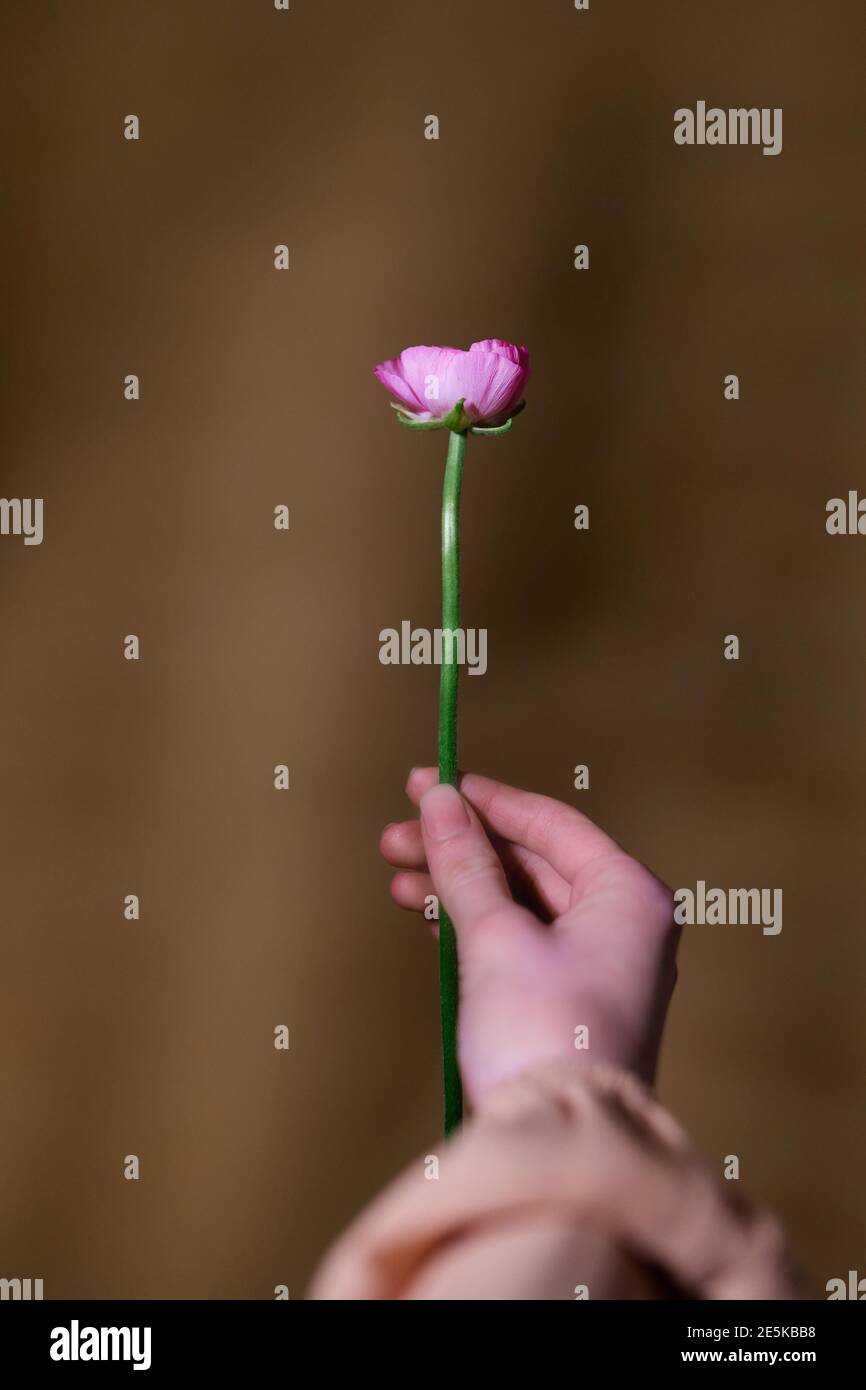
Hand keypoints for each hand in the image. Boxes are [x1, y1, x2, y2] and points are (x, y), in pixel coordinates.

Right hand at [380, 769, 678, 1105]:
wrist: (559, 1139)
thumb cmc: (541, 1028)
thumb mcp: (495, 935)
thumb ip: (465, 862)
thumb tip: (438, 799)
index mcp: (629, 893)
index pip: (551, 823)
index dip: (485, 801)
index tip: (429, 783)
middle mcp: (627, 922)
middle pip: (533, 862)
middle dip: (461, 848)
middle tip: (395, 836)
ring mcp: (603, 965)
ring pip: (521, 903)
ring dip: (459, 887)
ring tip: (396, 879)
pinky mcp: (575, 1001)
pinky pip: (521, 941)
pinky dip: (475, 926)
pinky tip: (427, 916)